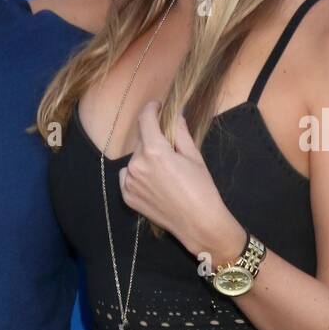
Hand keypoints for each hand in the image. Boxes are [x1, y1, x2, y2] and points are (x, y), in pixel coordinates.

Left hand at [119, 102, 244, 263]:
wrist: (198, 222)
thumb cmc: (201, 188)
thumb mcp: (194, 156)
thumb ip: (180, 133)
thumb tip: (174, 116)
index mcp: (154, 151)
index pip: (145, 120)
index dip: (150, 109)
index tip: (156, 107)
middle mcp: (137, 165)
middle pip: (142, 141)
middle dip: (154, 139)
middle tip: (170, 150)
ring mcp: (129, 182)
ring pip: (134, 159)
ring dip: (145, 158)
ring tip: (164, 172)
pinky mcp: (127, 196)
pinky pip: (128, 176)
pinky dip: (137, 174)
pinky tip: (154, 183)